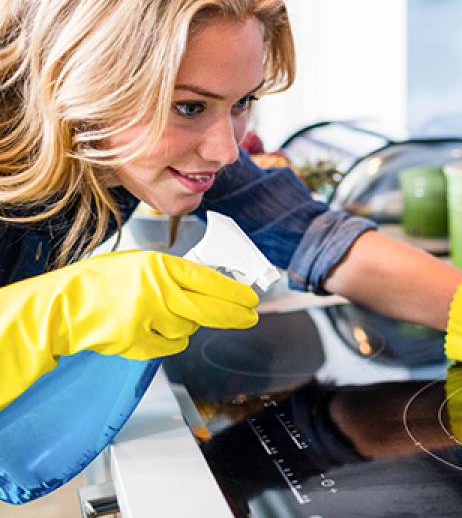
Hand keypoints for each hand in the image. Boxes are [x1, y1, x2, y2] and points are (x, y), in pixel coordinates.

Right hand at [1, 250, 258, 408]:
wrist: (63, 305)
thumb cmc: (99, 282)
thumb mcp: (140, 263)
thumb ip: (173, 273)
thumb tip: (210, 284)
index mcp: (160, 267)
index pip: (210, 281)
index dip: (235, 292)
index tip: (250, 298)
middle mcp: (158, 291)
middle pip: (210, 309)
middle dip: (235, 315)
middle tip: (249, 317)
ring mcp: (148, 318)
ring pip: (189, 329)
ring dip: (186, 325)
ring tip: (163, 314)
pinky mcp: (138, 342)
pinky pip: (171, 346)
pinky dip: (169, 341)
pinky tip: (154, 330)